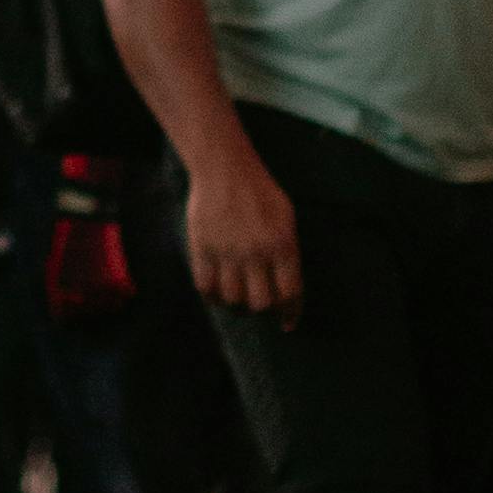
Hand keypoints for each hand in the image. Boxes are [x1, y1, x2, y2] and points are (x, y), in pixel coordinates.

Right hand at [183, 135, 303, 326]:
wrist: (224, 169)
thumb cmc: (260, 192)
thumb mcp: (286, 218)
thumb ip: (288, 252)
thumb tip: (287, 287)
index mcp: (282, 244)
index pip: (290, 293)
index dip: (290, 313)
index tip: (286, 323)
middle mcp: (256, 252)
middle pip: (261, 303)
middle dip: (263, 309)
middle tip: (260, 302)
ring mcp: (227, 251)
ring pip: (233, 299)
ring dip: (237, 304)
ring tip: (238, 297)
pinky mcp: (202, 248)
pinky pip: (206, 288)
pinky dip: (212, 296)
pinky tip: (218, 291)